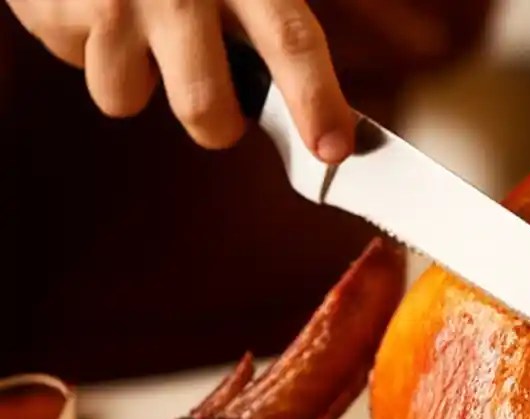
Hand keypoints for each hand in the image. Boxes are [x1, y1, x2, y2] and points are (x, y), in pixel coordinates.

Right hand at [8, 0, 354, 162]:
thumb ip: (275, 13)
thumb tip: (321, 92)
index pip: (291, 41)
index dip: (316, 101)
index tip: (333, 148)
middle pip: (204, 105)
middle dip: (218, 126)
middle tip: (223, 110)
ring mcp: (114, 0)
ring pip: (127, 97)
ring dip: (138, 79)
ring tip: (143, 33)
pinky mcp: (54, 9)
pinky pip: (79, 64)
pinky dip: (91, 48)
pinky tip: (98, 9)